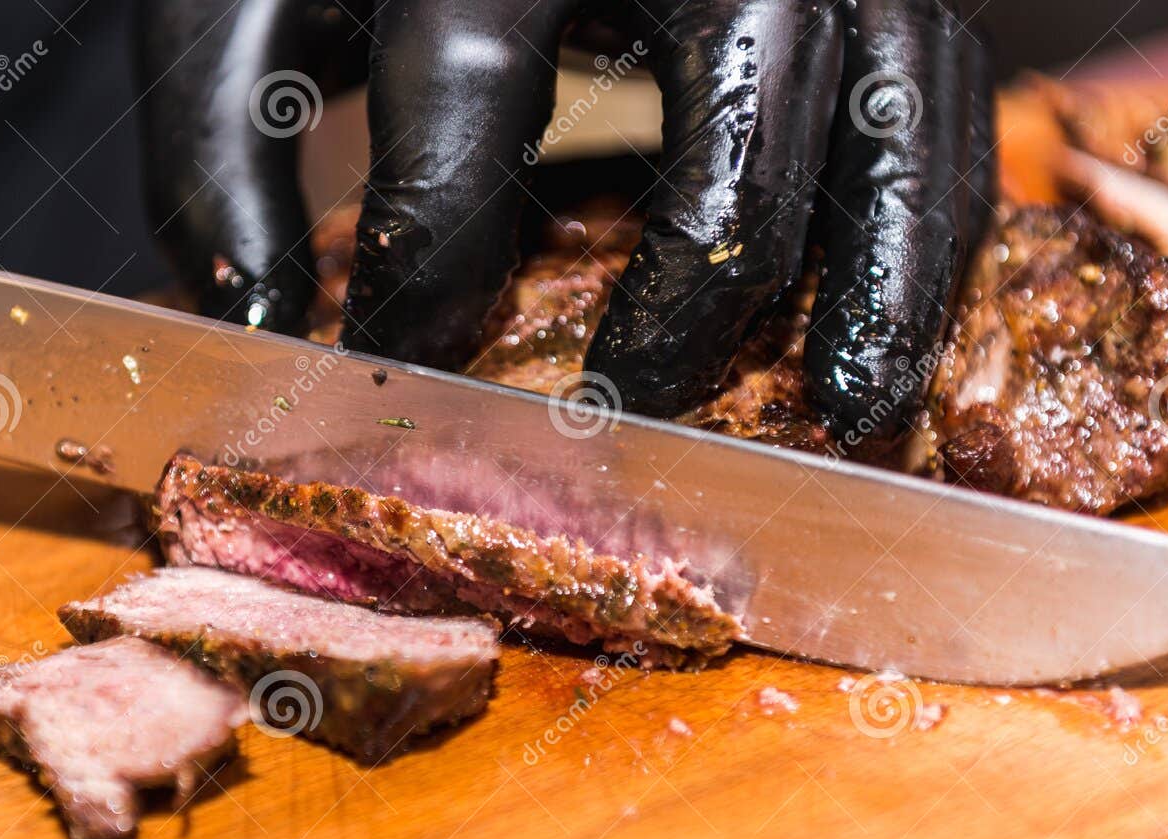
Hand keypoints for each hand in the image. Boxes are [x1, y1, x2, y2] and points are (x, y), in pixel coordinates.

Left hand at [136, 1, 996, 441]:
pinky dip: (934, 211)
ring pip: (884, 111)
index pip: (472, 116)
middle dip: (682, 302)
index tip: (403, 367)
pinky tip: (897, 315)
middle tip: (625, 418)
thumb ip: (225, 139)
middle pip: (731, 127)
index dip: (436, 271)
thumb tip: (264, 324)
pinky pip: (942, 92)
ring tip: (846, 411)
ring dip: (873, 278)